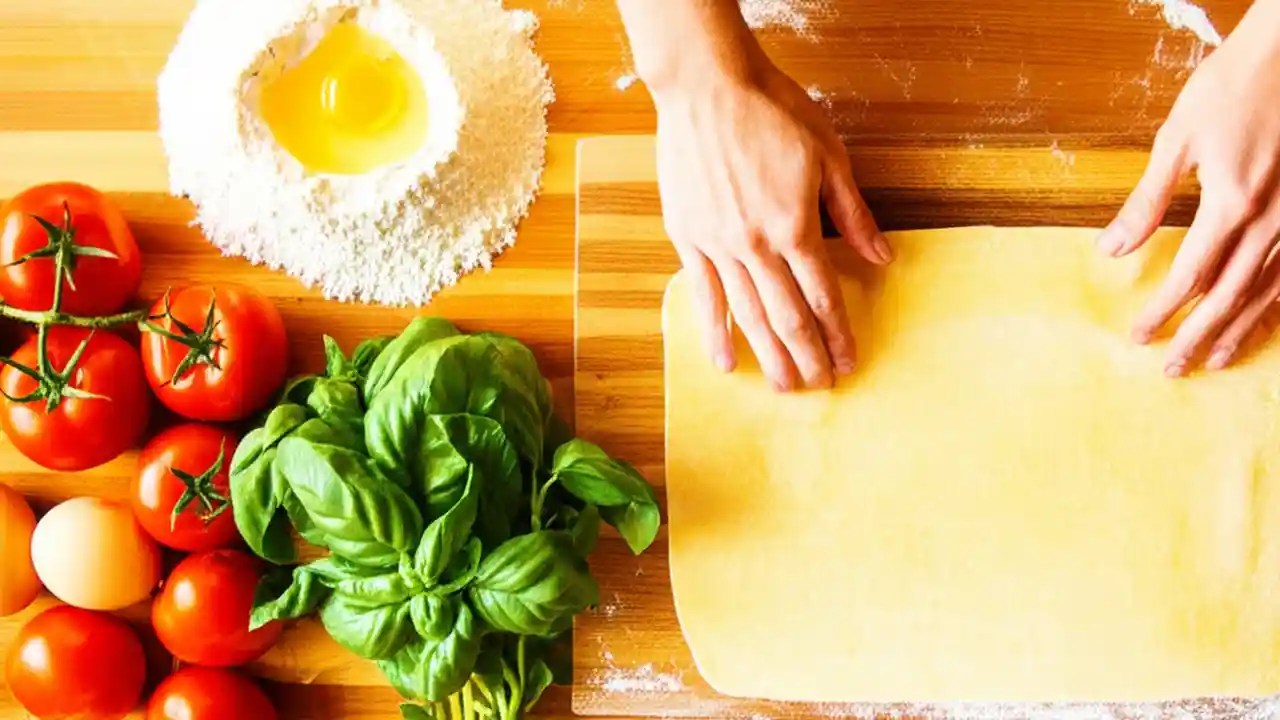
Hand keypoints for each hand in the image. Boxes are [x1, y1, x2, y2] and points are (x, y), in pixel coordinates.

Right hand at [653, 58, 891, 390]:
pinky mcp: (687, 237)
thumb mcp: (828, 156)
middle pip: (786, 316)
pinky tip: (725, 360)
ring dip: (767, 355)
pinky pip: (704, 294)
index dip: (838, 335)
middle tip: (819, 386)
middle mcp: (756, 245)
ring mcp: (718, 244)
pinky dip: (714, 330)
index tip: (847, 361)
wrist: (707, 87)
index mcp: (795, 226)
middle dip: (806, 357)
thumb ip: (852, 214)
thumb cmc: (771, 111)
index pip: (823, 296)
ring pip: (746, 314)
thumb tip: (882, 258)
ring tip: (782, 386)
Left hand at [1097, 0, 1279, 375]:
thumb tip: (1111, 249)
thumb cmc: (1231, 88)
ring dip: (1237, 331)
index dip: (1162, 312)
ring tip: (1210, 361)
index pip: (1189, 277)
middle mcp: (1272, 221)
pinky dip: (1271, 306)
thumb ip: (1146, 201)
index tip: (1138, 336)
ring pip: (1267, 293)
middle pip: (1228, 297)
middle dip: (1196, 336)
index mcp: (1231, 203)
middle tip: (1169, 369)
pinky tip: (1254, 324)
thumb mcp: (1176, 140)